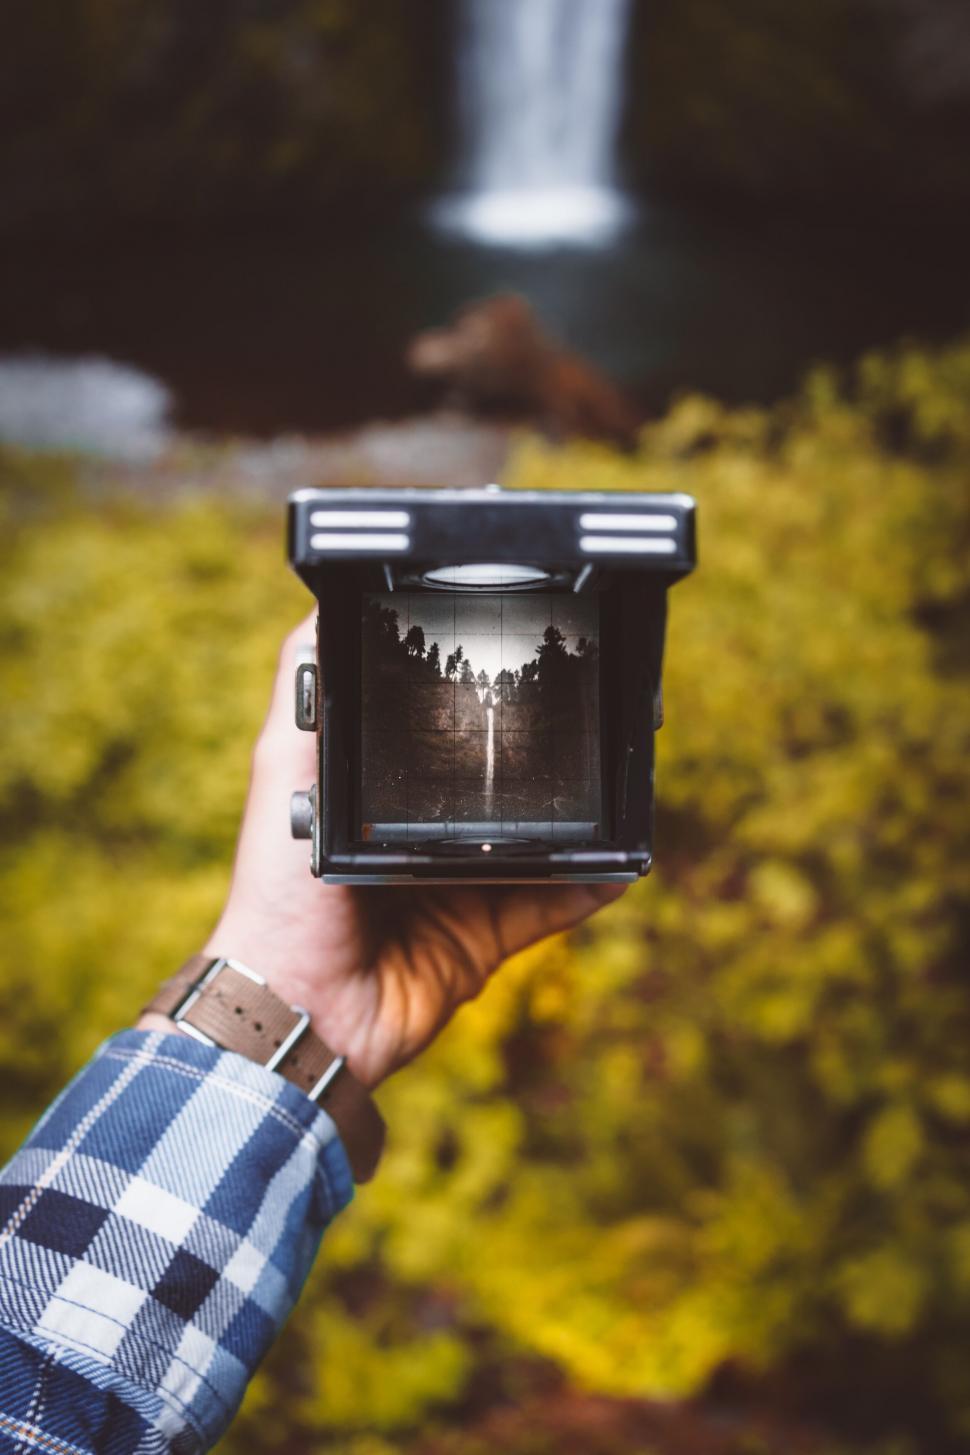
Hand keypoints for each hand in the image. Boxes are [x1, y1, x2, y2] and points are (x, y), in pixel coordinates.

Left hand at [145, 615, 623, 1087]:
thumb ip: (302, 700)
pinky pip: (552, 906)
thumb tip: (321, 611)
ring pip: (534, 842)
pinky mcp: (485, 937)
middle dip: (540, 760)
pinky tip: (623, 859)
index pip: (435, 735)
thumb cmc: (279, 890)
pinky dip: (589, 885)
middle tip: (586, 720)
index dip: (472, 703)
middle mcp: (421, 834)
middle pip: (496, 786)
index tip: (513, 664)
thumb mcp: (283, 773)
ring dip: (576, 818)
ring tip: (616, 777)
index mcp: (378, 794)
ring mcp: (458, 887)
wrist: (304, 1009)